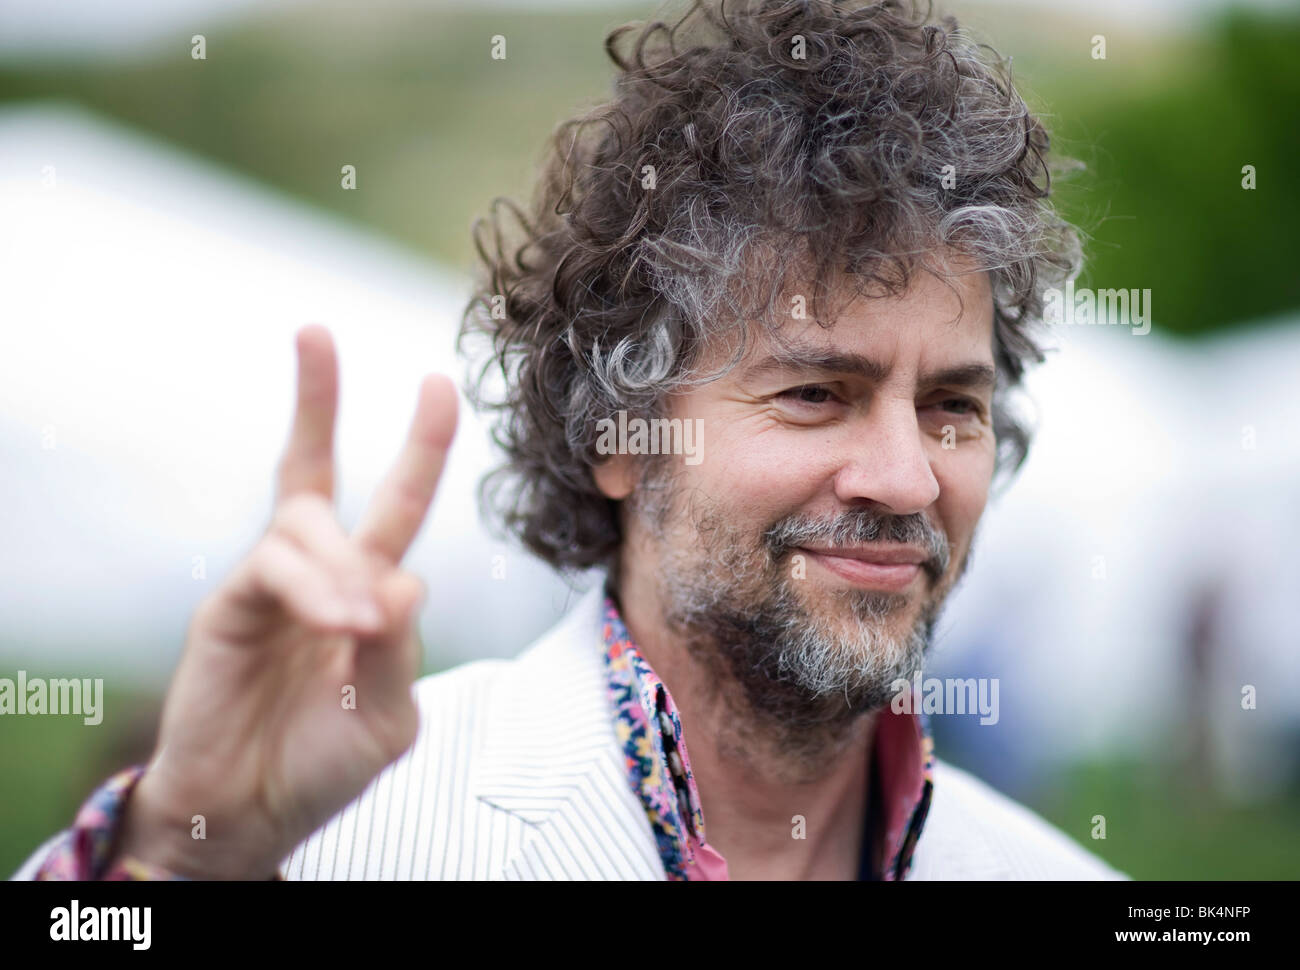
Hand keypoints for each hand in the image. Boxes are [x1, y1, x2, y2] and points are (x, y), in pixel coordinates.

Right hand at [113, 324, 457, 878]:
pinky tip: (339, 625)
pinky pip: (272, 569)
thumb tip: (405, 578)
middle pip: (316, 472)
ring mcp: (268, 587)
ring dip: (342, 567)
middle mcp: (317, 575)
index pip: (396, 504)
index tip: (438, 382)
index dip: (419, 446)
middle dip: (316, 401)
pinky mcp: (226, 608)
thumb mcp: (389, 715)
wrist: (250, 817)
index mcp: (367, 592)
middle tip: (314, 331)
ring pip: (304, 523)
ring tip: (358, 629)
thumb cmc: (325, 766)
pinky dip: (313, 591)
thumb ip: (400, 648)